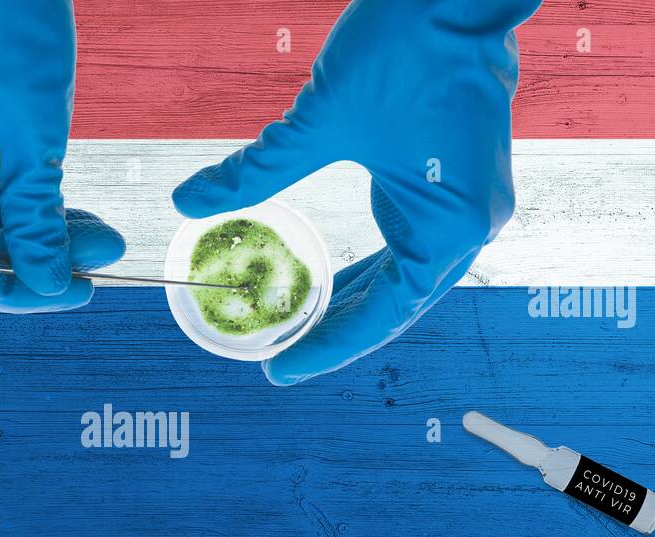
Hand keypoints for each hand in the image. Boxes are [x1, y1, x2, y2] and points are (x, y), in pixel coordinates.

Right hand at [0, 0, 123, 312]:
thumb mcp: (31, 137)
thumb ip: (37, 219)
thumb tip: (49, 285)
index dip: (13, 293)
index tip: (72, 291)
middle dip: (39, 259)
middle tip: (104, 259)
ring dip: (39, 231)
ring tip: (102, 233)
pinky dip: (26, 198)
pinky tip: (70, 204)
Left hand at [173, 0, 539, 383]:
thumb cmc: (401, 48)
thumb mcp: (318, 121)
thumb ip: (254, 171)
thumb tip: (186, 202)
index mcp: (446, 229)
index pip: (381, 315)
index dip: (326, 348)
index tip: (277, 370)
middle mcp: (468, 229)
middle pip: (395, 306)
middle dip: (336, 332)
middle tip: (280, 358)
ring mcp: (468, 208)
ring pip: (404, 279)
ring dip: (354, 302)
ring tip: (299, 328)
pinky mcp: (458, 185)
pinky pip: (411, 245)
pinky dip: (372, 267)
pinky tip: (333, 282)